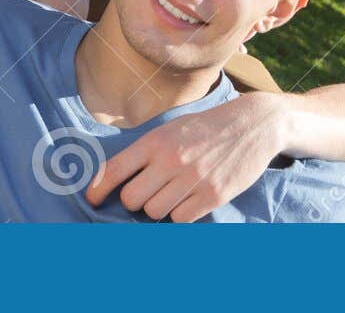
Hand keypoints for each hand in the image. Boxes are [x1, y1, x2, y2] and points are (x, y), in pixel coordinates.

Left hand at [86, 91, 288, 221]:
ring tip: (172, 193)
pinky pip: (181, 219)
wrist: (252, 124)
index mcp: (156, 140)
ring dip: (159, 208)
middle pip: (132, 199)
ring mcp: (193, 179)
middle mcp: (171, 160)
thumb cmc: (205, 128)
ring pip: (155, 212)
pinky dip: (180, 215)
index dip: (98, 189)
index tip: (92, 200)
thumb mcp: (170, 129)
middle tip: (146, 193)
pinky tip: (188, 200)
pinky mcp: (213, 195)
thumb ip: (147, 151)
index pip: (115, 169)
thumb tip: (118, 177)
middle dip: (134, 201)